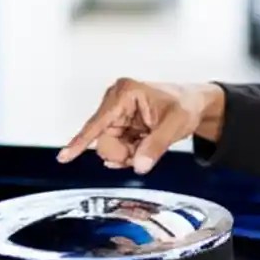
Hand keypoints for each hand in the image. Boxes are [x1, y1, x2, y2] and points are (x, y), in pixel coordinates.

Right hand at [57, 80, 224, 173]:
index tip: (64, 156)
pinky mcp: (121, 125)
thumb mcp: (175, 125)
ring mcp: (117, 114)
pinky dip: (131, 153)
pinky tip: (143, 147)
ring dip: (128, 154)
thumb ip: (156, 146)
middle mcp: (116, 102)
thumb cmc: (186, 105)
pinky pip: (118, 148)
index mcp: (125, 93)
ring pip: (110, 148)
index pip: (98, 122)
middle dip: (123, 153)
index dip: (81, 141)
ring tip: (149, 144)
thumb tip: (138, 166)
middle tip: (145, 152)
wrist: (195, 105)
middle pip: (105, 141)